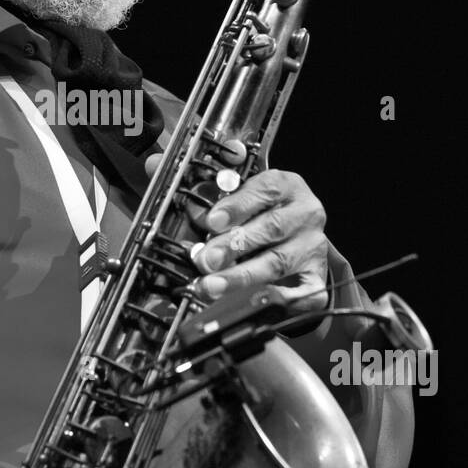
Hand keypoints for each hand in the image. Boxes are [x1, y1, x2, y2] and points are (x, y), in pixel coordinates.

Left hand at [146, 145, 329, 313]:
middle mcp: (304, 214)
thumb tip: (152, 164)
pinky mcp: (315, 279)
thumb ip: (194, 182)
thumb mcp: (232, 192)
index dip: (237, 205)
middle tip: (204, 259)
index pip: (265, 189)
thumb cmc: (258, 214)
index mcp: (285, 185)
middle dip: (233, 245)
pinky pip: (300, 294)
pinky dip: (276, 300)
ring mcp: (312, 248)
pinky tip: (250, 303)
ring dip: (241, 276)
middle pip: (271, 228)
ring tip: (212, 286)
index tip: (212, 220)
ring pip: (277, 262)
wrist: (295, 240)